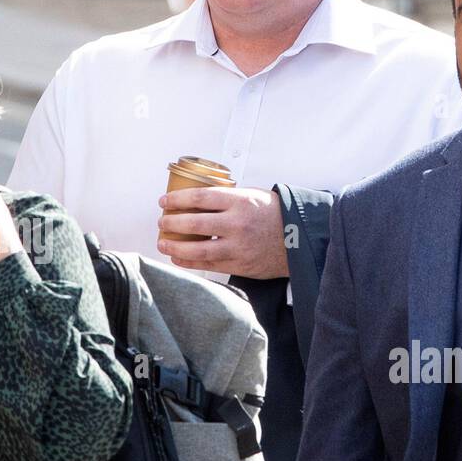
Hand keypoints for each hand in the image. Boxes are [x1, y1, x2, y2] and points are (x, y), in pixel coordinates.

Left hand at [157, 185, 289, 278]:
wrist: (299, 239)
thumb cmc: (274, 215)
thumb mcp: (252, 196)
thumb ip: (227, 198)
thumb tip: (197, 200)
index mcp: (240, 202)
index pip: (200, 197)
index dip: (177, 199)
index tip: (165, 201)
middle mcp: (238, 224)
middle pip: (194, 223)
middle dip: (172, 222)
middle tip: (163, 222)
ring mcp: (238, 247)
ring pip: (198, 248)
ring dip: (175, 246)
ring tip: (164, 243)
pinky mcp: (240, 264)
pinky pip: (208, 264)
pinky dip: (189, 262)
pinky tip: (178, 258)